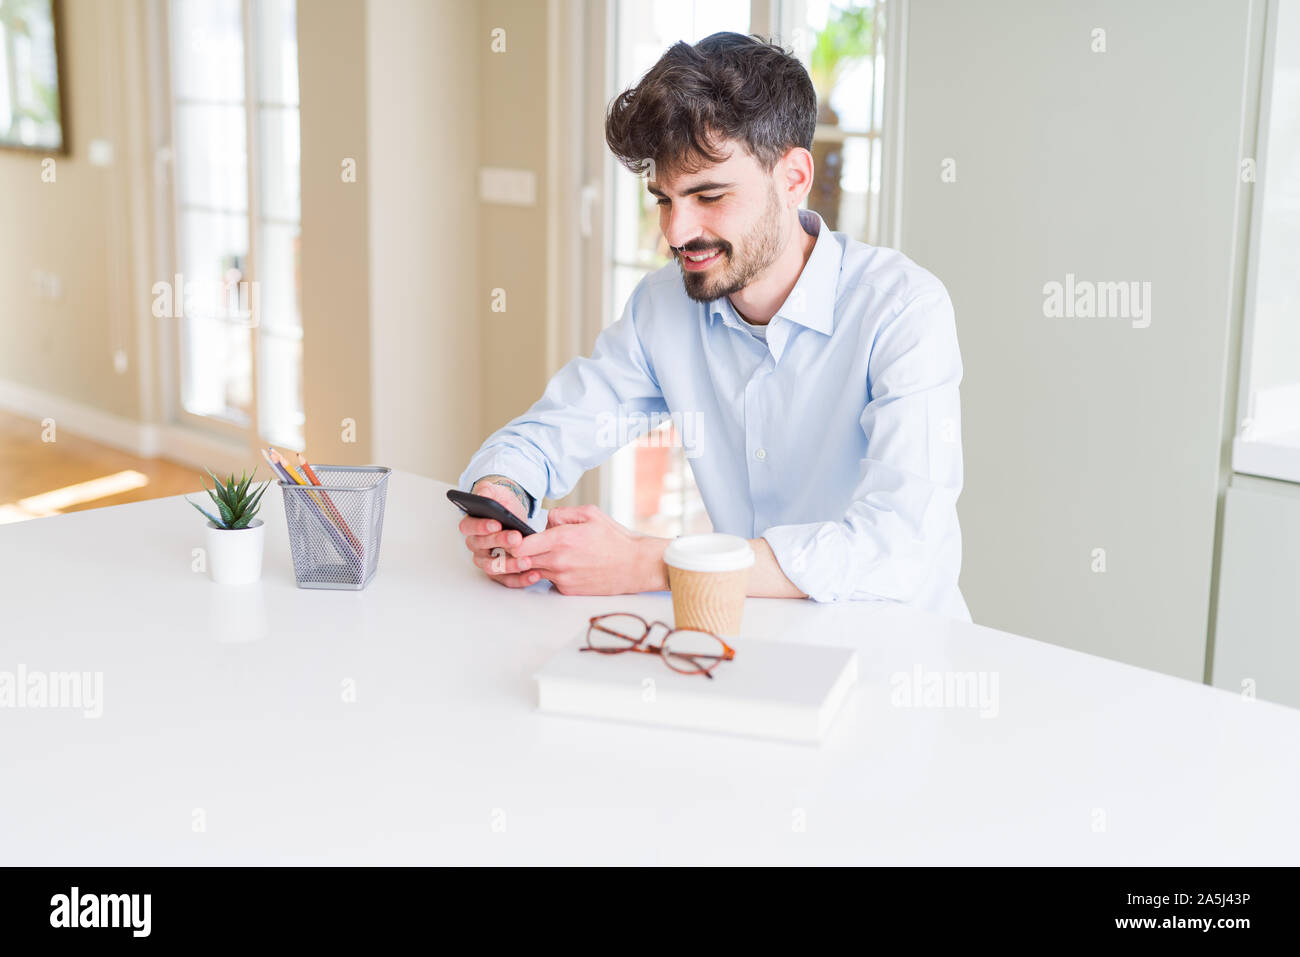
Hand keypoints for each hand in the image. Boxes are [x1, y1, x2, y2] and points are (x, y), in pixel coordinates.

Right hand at [460, 479, 540, 587]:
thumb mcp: (495, 491)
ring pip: (493, 567)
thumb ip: (486, 491)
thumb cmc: (501, 502)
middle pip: (482, 548)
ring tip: (527, 561)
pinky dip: (520, 579)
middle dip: (500, 542)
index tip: (496, 524)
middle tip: (517, 538)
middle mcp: (475, 544)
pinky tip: (534, 574)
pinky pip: (507, 579)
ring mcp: (486, 559)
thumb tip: (482, 494)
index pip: (469, 528)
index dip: (481, 527)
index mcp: (470, 525)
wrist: (512, 512)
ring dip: (510, 565)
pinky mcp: (500, 570)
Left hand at [507, 504, 664, 594]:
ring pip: (533, 570)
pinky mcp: (568, 590)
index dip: (512, 541)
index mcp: (562, 539)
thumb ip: (561, 514)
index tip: (513, 537)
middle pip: (521, 561)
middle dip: (518, 553)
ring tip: (549, 553)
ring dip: (534, 563)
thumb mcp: (590, 514)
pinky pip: (549, 580)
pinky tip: (564, 565)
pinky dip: (550, 573)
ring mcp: (562, 578)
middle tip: (521, 546)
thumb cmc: (615, 539)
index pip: (520, 546)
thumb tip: (544, 521)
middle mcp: (558, 561)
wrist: (635, 566)